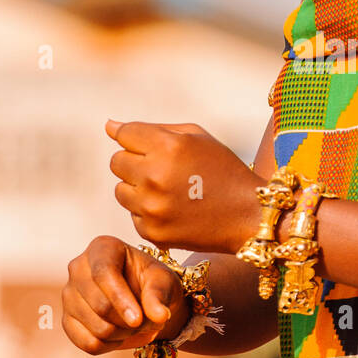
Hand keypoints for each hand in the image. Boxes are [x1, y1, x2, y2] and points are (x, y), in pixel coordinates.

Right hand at [62, 235, 189, 355]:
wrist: (143, 298)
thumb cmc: (153, 282)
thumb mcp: (163, 281)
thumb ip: (160, 295)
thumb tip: (159, 315)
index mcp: (102, 248)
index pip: (103, 273)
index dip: (120, 299)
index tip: (138, 319)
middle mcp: (78, 268)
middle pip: (100, 305)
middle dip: (130, 322)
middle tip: (149, 321)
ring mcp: (69, 295)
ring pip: (97, 328)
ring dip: (124, 334)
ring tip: (138, 326)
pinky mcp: (67, 320)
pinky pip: (88, 344)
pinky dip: (111, 346)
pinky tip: (123, 336)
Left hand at [105, 119, 258, 252]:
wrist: (248, 215)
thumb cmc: (222, 169)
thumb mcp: (197, 137)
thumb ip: (152, 128)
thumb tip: (109, 126)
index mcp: (167, 146)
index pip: (124, 134)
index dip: (136, 139)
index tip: (149, 146)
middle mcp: (155, 176)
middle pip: (116, 162)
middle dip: (135, 163)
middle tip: (163, 170)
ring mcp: (151, 207)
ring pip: (120, 190)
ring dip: (138, 188)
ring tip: (168, 192)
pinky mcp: (151, 232)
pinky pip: (133, 214)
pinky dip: (148, 212)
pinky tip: (174, 210)